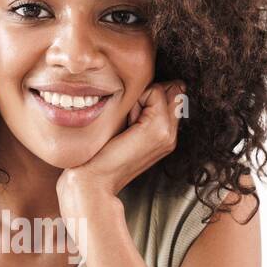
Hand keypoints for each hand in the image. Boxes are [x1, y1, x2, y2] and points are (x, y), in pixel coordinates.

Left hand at [56, 79, 186, 209]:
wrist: (95, 181)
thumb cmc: (100, 154)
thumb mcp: (123, 127)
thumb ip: (140, 108)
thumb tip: (147, 85)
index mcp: (165, 134)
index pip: (170, 91)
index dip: (147, 96)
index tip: (128, 120)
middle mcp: (171, 134)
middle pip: (170, 88)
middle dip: (146, 94)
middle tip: (127, 122)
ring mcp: (168, 133)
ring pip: (162, 88)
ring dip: (139, 98)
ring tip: (126, 126)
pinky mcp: (159, 129)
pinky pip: (155, 91)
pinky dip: (136, 101)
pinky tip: (126, 125)